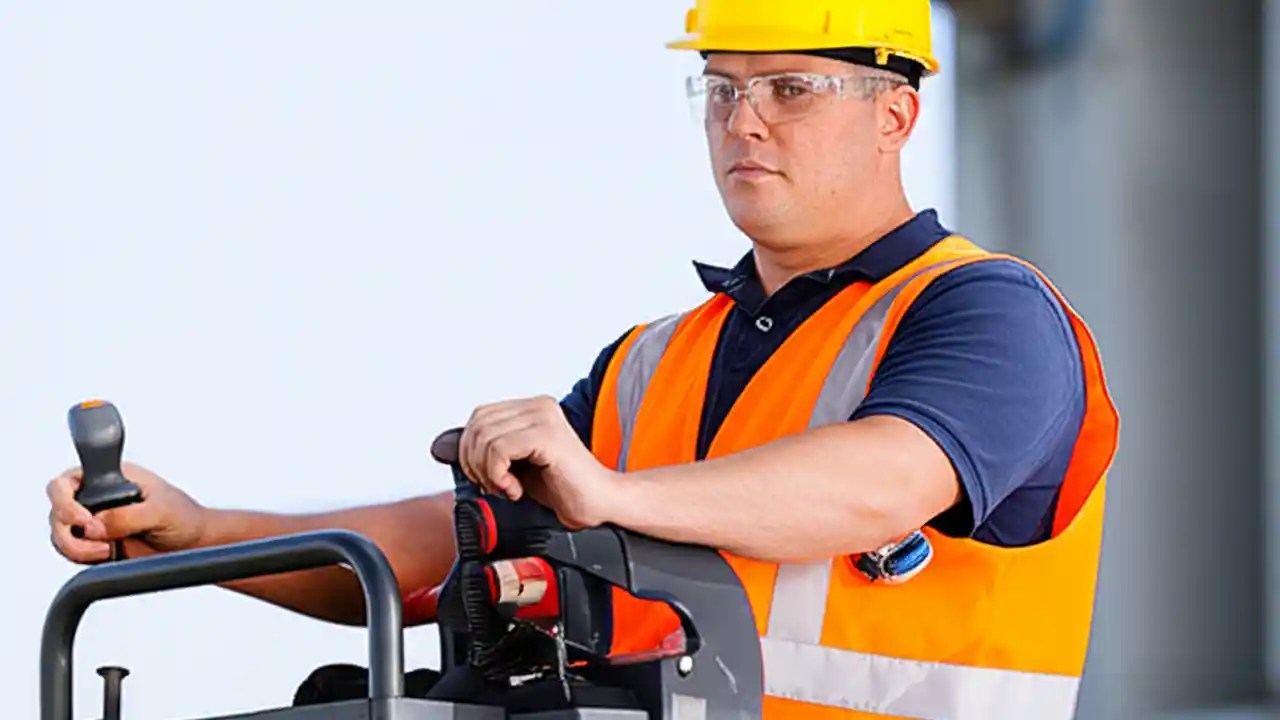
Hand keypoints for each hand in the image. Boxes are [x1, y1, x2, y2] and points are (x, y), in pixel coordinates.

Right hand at [47, 462, 208, 563]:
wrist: (193, 543)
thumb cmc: (184, 516)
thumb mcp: (161, 512)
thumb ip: (127, 516)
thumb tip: (95, 525)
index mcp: (111, 476)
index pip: (69, 478)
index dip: (64, 498)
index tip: (84, 518)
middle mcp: (98, 496)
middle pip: (57, 509)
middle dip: (68, 530)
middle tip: (97, 542)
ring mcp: (94, 520)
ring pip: (60, 534)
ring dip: (76, 548)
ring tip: (108, 551)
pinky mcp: (96, 542)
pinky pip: (72, 552)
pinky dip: (82, 557)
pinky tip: (108, 555)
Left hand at [458, 395, 620, 529]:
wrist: (599, 504)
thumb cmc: (562, 488)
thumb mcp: (515, 466)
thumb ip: (487, 451)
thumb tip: (441, 446)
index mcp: (532, 408)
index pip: (479, 416)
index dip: (470, 449)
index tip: (485, 477)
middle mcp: (538, 406)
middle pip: (477, 425)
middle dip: (474, 461)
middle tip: (495, 485)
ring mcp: (543, 417)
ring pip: (485, 438)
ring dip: (488, 472)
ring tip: (508, 488)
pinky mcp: (547, 435)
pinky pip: (499, 449)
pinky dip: (498, 475)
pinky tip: (516, 489)